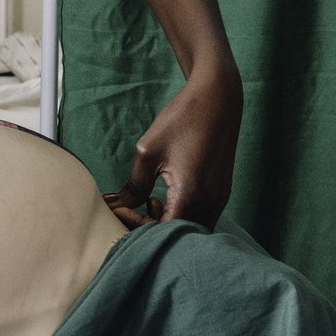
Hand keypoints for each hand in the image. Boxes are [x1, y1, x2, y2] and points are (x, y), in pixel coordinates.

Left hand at [103, 62, 241, 229]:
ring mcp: (220, 199)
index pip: (161, 232)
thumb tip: (113, 205)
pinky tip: (165, 198)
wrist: (217, 98)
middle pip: (178, 237)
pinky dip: (181, 216)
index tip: (118, 209)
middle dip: (150, 229)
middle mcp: (210, 202)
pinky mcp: (222, 193)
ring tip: (148, 202)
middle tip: (130, 209)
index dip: (135, 226)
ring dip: (167, 224)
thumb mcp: (147, 152)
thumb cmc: (181, 120)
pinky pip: (201, 218)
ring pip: (191, 230)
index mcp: (190, 195)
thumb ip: (132, 186)